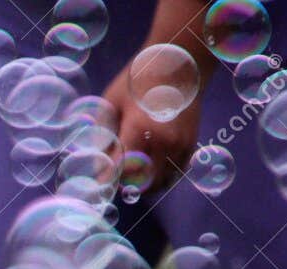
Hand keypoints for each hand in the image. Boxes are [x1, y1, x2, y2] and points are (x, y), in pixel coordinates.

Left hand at [101, 68, 203, 193]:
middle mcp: (163, 140)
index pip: (120, 168)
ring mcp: (180, 144)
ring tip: (133, 178)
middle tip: (117, 180)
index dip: (108, 181)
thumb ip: (102, 133)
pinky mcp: (191, 144)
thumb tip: (95, 160)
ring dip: (145, 185)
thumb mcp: (111, 102)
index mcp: (138, 129)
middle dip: (126, 185)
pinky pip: (175, 174)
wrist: (179, 65)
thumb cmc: (139, 82)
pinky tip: (151, 171)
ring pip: (160, 183)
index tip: (99, 186)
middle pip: (141, 182)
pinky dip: (162, 178)